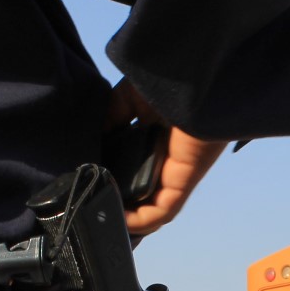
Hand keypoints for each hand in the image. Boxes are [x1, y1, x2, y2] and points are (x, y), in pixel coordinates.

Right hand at [105, 79, 227, 237]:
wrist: (195, 70)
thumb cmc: (168, 77)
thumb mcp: (129, 97)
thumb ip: (113, 118)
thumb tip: (95, 140)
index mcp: (160, 135)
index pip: (139, 166)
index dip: (118, 180)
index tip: (94, 187)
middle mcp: (171, 154)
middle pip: (148, 190)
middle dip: (124, 204)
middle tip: (96, 209)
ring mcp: (181, 167)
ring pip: (157, 205)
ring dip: (132, 217)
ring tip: (104, 219)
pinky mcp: (187, 175)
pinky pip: (165, 208)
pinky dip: (143, 219)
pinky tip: (121, 220)